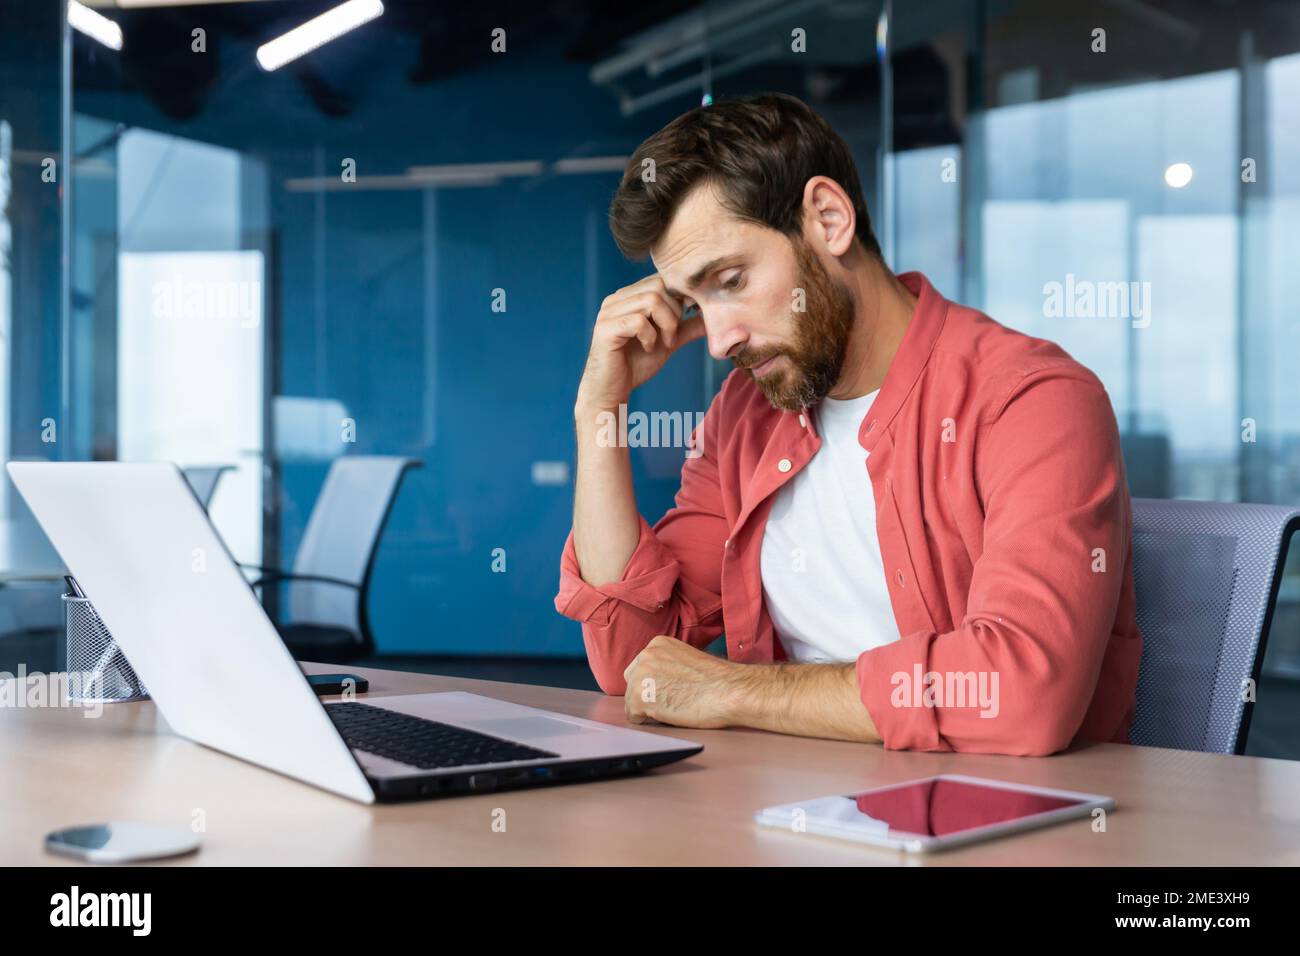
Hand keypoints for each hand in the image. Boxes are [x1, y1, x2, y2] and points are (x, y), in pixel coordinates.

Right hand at [576, 275, 706, 411]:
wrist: (612, 391)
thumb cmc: (636, 365)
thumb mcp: (668, 342)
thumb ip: (686, 327)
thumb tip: (715, 318)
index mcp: (628, 297)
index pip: (661, 280)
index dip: (679, 299)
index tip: (684, 321)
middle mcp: (616, 299)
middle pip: (658, 286)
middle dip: (674, 313)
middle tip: (672, 337)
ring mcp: (608, 312)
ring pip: (651, 301)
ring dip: (666, 325)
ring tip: (663, 343)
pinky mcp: (605, 329)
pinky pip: (638, 321)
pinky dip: (650, 336)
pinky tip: (647, 348)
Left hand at [623, 635, 740, 728]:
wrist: (729, 690)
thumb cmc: (718, 680)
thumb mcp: (686, 659)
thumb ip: (668, 665)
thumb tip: (658, 681)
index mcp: (658, 644)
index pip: (642, 667)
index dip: (654, 683)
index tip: (668, 689)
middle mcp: (645, 656)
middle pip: (632, 682)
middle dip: (647, 693)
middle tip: (670, 701)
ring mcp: (640, 676)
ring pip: (632, 700)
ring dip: (649, 708)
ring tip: (674, 707)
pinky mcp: (639, 698)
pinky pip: (633, 716)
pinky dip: (648, 721)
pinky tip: (669, 715)